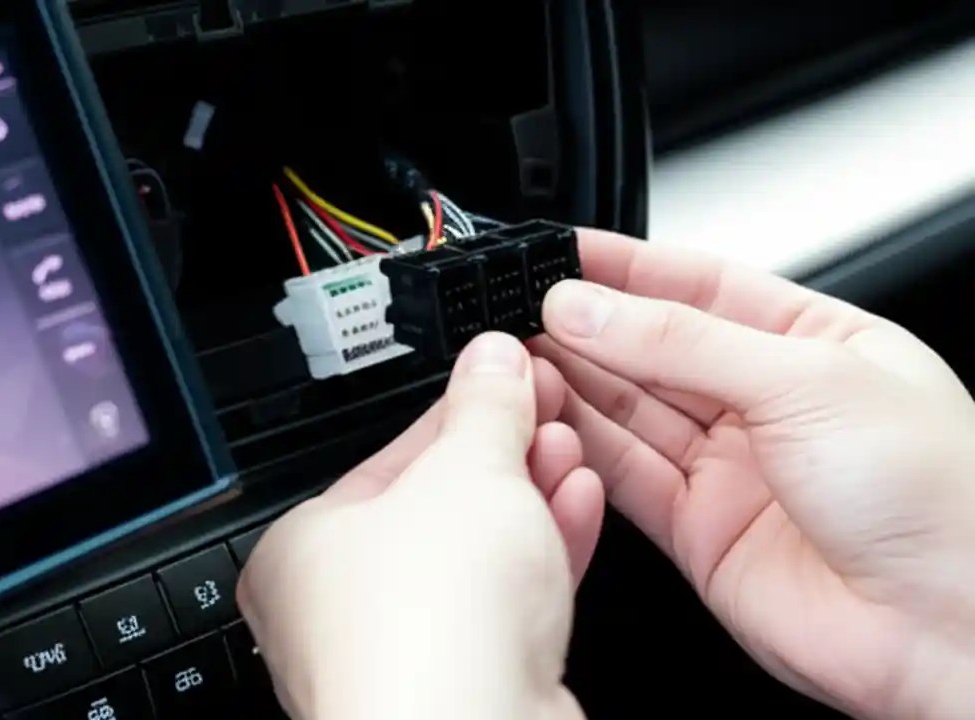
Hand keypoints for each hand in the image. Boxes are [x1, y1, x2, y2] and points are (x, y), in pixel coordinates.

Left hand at [237, 333, 604, 719]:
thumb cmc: (422, 629)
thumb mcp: (465, 473)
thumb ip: (485, 410)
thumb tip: (492, 364)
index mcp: (299, 550)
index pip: (386, 457)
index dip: (456, 409)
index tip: (502, 378)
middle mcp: (337, 614)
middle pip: (434, 510)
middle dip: (502, 453)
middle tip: (545, 406)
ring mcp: (403, 660)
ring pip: (475, 562)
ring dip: (529, 500)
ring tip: (568, 448)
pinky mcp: (465, 694)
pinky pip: (506, 610)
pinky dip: (542, 558)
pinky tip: (576, 507)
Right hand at [531, 231, 974, 719]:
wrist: (955, 629)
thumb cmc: (940, 497)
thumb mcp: (806, 379)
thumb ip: (684, 343)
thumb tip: (591, 306)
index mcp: (814, 344)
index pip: (700, 287)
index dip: (627, 267)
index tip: (564, 253)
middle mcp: (768, 403)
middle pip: (657, 348)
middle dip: (591, 324)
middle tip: (528, 306)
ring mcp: (732, 469)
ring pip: (631, 411)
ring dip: (576, 381)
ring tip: (521, 353)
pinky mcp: (699, 531)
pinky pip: (625, 476)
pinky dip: (583, 447)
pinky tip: (551, 414)